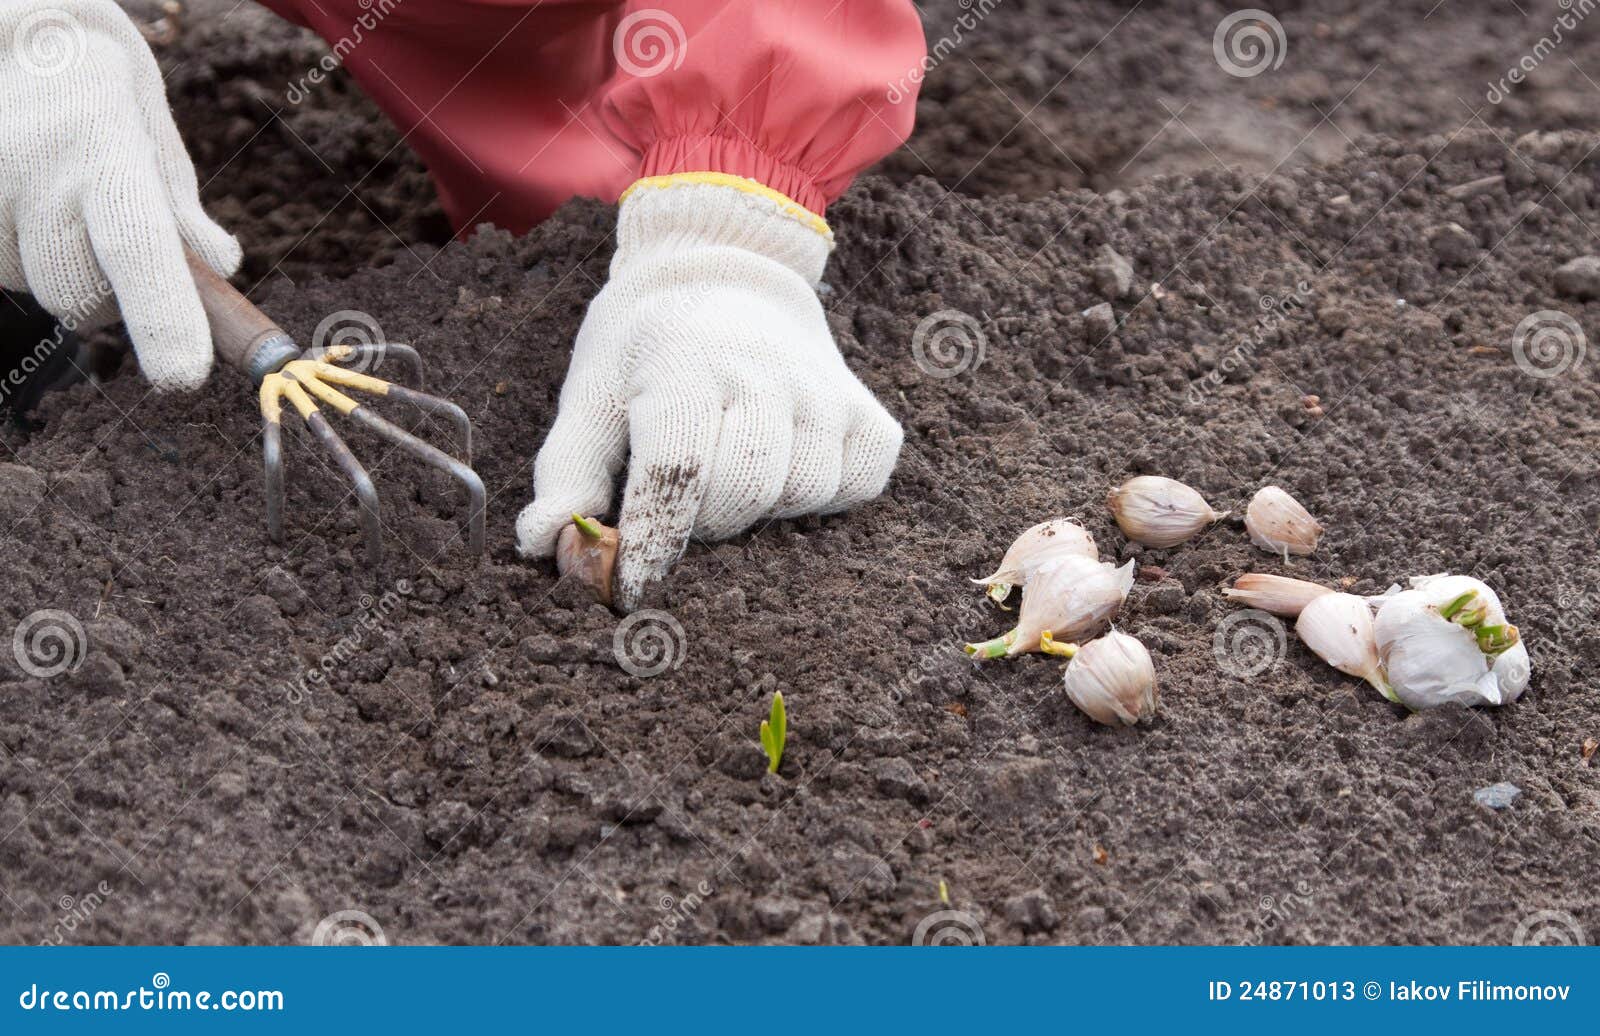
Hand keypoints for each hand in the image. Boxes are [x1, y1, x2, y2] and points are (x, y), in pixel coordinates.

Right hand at [0, 1, 239, 389]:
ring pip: (34, 289)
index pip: (140, 249)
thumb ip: (187, 220)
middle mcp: (38, 168)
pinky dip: (18, 260)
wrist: (29, 49)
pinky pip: (0, 273)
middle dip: (107, 297)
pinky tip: (25, 210)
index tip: (182, 379)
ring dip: (55, 271)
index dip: (162, 319)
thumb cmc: (108, 111)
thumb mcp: (158, 151)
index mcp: (108, 151)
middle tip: (107, 241)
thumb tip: (221, 267)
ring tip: (56, 204)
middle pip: (80, 297)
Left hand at [515, 177, 901, 609]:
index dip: (652, 539)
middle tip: (683, 501)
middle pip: (742, 491)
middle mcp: (766, 370)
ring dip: (762, 509)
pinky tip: (786, 468)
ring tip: (732, 475)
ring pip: (802, 493)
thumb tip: (544, 545)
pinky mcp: (871, 416)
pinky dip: (821, 497)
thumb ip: (567, 473)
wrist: (729, 278)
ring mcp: (827, 392)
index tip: (631, 584)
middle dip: (703, 520)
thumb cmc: (648, 355)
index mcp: (683, 362)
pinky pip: (856, 487)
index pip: (676, 469)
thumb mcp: (592, 396)